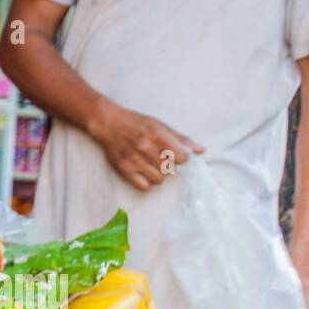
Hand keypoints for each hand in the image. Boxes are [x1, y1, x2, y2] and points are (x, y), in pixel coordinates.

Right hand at [87, 99, 203, 189]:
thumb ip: (181, 139)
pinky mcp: (124, 168)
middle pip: (170, 170)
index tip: (174, 154)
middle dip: (168, 165)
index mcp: (158, 135)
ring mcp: (134, 159)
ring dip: (158, 174)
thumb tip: (200, 151)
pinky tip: (144, 172)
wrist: (108, 122)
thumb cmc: (135, 122)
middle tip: (159, 157)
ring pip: (159, 179)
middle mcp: (146, 148)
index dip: (180, 157)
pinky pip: (143, 185)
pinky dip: (146, 181)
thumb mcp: (160, 125)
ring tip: (151, 164)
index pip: (182, 158)